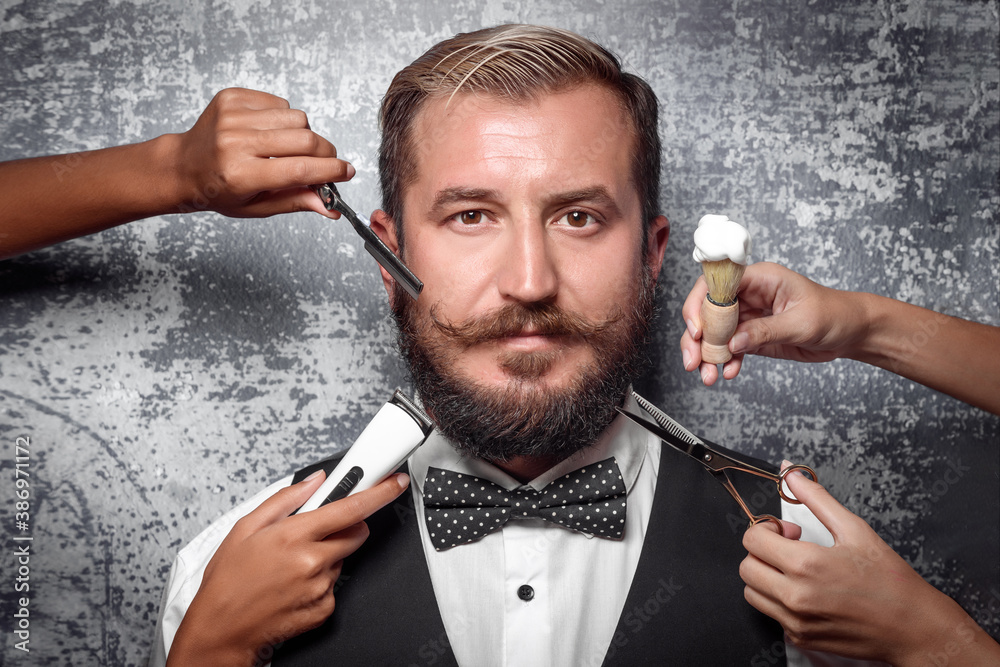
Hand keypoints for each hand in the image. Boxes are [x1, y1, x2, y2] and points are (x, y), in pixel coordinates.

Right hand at [166, 470, 409, 666]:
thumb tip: (312, 482)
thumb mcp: (245, 529)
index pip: (351, 507)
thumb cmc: (228, 582)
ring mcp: (321, 587)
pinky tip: (294, 585)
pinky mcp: (324, 609)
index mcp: (294, 535)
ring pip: (342, 558)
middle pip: (356, 532)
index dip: (379, 492)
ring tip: (291, 566)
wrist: (221, 631)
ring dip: (326, 556)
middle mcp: (312, 561)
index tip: (394, 483)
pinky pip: (334, 585)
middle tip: (315, 531)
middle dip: (344, 526)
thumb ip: (284, 500)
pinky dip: (320, 582)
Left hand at [173, 88, 355, 217]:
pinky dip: (284, 118)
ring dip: (303, 134)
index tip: (347, 172)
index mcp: (241, 174)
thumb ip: (296, 202)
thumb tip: (330, 207)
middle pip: (305, 140)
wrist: (182, 166)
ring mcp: (232, 116)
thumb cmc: (218, 190)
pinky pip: (279, 103)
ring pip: (297, 118)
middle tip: (327, 162)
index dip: (332, 171)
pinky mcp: (231, 98)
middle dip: (326, 152)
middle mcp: (235, 143)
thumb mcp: (256, 207)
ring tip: (288, 148)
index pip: (301, 169)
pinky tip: (270, 132)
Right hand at [679, 262, 868, 384]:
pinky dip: (724, 362)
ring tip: (707, 376)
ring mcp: (748, 316)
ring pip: (714, 333)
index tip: (697, 330)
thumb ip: (766, 331)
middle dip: (697, 338)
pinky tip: (727, 372)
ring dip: (707, 355)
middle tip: (693, 361)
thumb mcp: (802, 322)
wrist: (850, 332)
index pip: (717, 284)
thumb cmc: (834, 314)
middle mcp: (748, 295)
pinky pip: (729, 348)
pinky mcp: (751, 336)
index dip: (700, 304)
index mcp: (759, 278)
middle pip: (708, 311)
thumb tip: (734, 342)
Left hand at [740, 465, 999, 664]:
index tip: (788, 531)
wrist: (914, 627)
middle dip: (763, 551)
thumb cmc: (890, 580)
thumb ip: (816, 498)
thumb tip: (790, 472)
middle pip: (747, 566)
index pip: (753, 539)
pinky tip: (807, 592)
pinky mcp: (801, 637)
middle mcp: (795, 596)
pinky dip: (779, 600)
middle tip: (790, 548)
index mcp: (805, 565)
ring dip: (766, 576)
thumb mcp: (854, 529)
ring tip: (796, 570)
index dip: (766, 528)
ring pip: (752, 592)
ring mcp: (796, 621)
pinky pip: (771, 614)